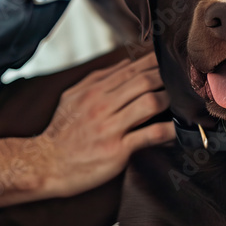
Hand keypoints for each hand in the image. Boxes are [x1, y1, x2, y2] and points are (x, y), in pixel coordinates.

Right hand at [40, 51, 173, 196]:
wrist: (43, 164)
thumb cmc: (61, 132)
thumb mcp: (73, 97)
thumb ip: (99, 79)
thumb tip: (125, 63)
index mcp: (94, 90)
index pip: (131, 68)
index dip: (154, 62)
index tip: (170, 61)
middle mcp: (102, 104)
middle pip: (144, 81)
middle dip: (166, 78)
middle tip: (182, 80)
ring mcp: (110, 127)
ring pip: (149, 103)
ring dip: (169, 100)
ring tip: (181, 102)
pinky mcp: (116, 149)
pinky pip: (149, 135)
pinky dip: (168, 131)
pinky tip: (178, 129)